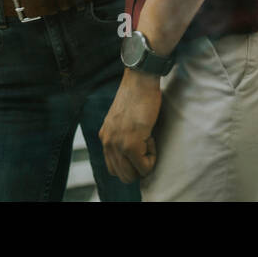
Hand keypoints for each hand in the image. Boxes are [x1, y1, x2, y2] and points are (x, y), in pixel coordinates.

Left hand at [99, 68, 162, 183]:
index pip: (114, 167)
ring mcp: (117, 145)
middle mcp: (107, 143)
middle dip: (138, 167)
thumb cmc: (137, 95)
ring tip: (148, 141)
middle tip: (146, 145)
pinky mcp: (130, 145)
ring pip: (131, 175)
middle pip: (122, 175)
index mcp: (105, 137)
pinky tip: (151, 137)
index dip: (131, 161)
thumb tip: (132, 153)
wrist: (140, 81)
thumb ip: (122, 135)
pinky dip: (152, 158)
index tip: (140, 142)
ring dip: (144, 164)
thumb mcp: (122, 118)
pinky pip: (144, 167)